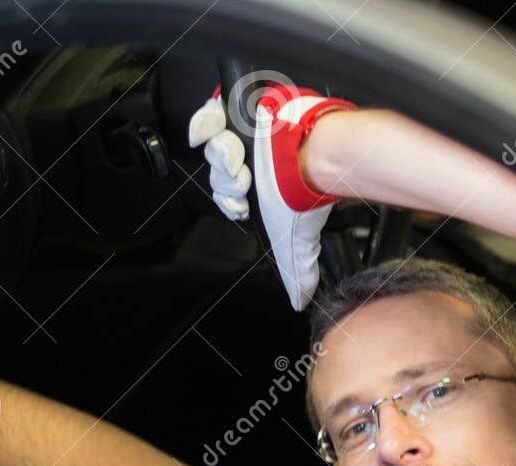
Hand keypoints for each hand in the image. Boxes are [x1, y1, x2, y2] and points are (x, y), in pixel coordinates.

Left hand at [188, 82, 356, 309]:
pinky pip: (208, 116)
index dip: (228, 199)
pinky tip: (214, 132)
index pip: (227, 195)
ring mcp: (244, 135)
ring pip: (212, 147)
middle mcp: (251, 162)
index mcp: (258, 191)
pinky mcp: (240, 111)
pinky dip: (205, 124)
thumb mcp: (295, 245)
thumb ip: (298, 275)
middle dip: (226, 179)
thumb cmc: (301, 196)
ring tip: (241, 159)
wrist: (310, 157)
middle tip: (244, 181)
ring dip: (222, 156)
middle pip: (217, 171)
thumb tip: (302, 303)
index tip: (240, 202)